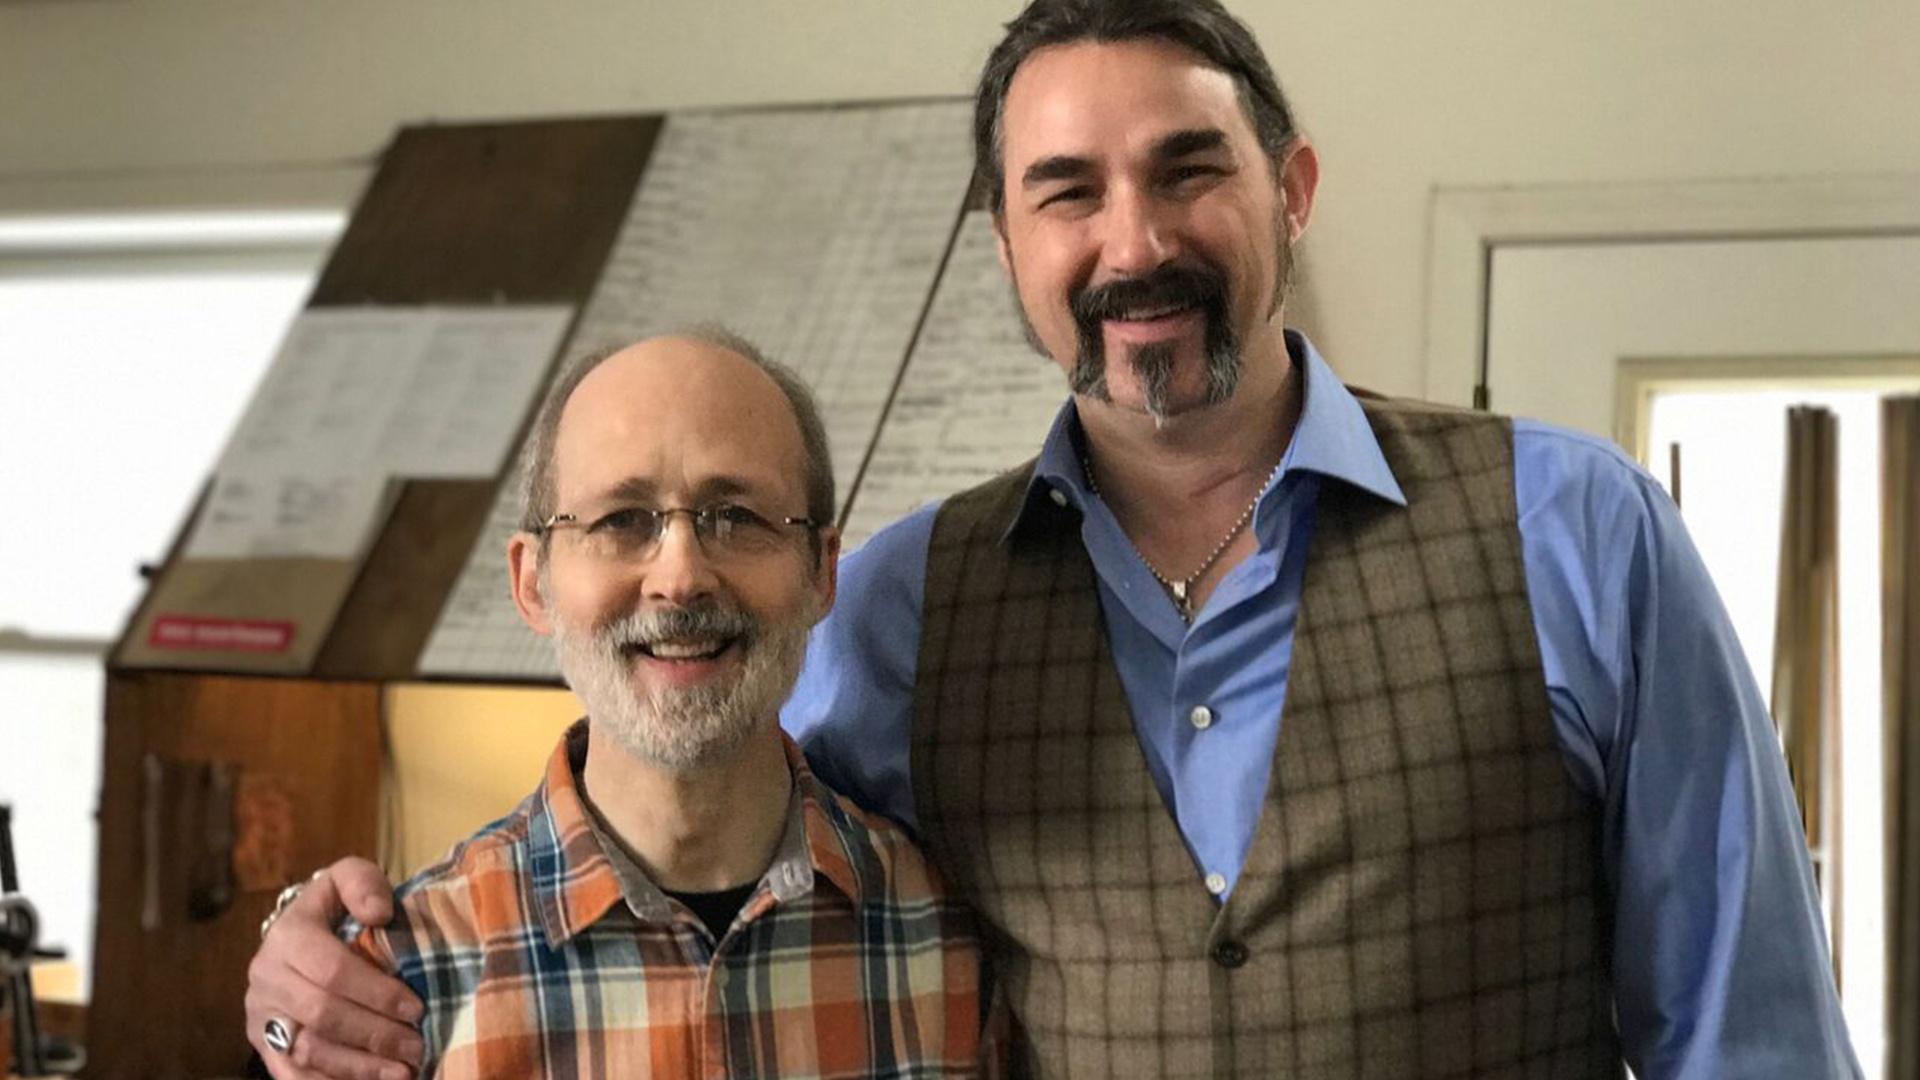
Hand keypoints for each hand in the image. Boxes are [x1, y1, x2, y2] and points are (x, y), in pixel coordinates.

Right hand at [244, 857, 423, 1078]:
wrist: (294, 939)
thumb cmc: (335, 910)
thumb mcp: (348, 879)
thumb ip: (363, 884)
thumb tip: (380, 913)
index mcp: (287, 935)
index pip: (332, 970)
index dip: (377, 992)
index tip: (417, 1008)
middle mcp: (266, 977)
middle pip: (322, 1014)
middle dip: (375, 1034)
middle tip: (417, 1046)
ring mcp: (261, 1015)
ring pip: (308, 1050)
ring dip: (358, 1067)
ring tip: (403, 1072)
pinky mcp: (263, 1045)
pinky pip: (293, 1075)